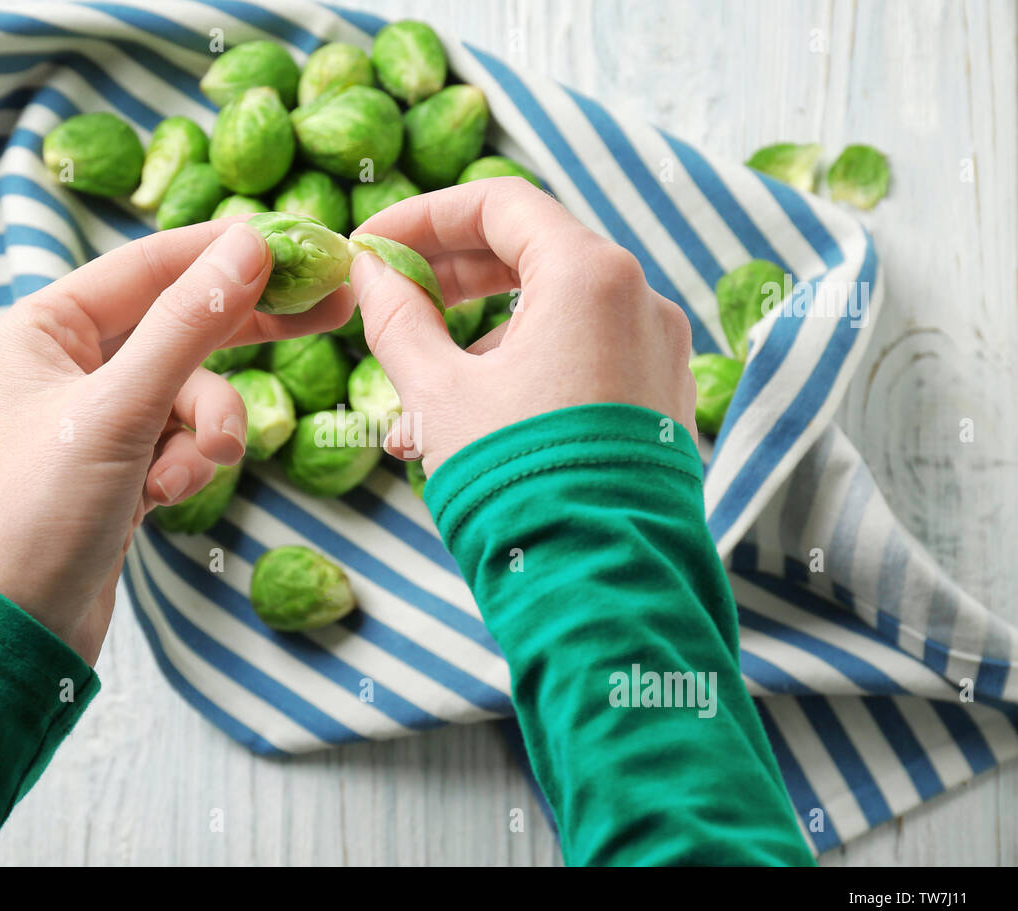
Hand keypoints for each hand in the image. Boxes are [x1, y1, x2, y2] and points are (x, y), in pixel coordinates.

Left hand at [0, 220, 353, 664]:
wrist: (11, 635)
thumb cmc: (39, 515)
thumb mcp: (121, 411)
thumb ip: (188, 325)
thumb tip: (250, 245)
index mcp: (42, 329)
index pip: (149, 265)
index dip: (226, 253)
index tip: (301, 244)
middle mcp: (64, 364)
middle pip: (178, 325)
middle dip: (244, 333)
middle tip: (329, 313)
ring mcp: (94, 418)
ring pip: (190, 394)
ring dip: (206, 432)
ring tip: (190, 472)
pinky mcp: (118, 467)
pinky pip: (180, 441)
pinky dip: (186, 466)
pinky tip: (163, 500)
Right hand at [349, 177, 696, 472]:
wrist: (599, 587)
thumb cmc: (517, 483)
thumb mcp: (437, 393)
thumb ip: (396, 318)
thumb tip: (370, 272)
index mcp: (591, 277)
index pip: (500, 204)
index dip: (424, 216)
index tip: (374, 244)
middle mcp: (639, 300)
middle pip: (530, 255)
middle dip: (449, 280)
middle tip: (390, 300)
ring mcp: (658, 352)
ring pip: (551, 317)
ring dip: (477, 344)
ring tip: (414, 407)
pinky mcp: (659, 400)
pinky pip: (580, 361)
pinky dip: (521, 376)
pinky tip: (465, 431)